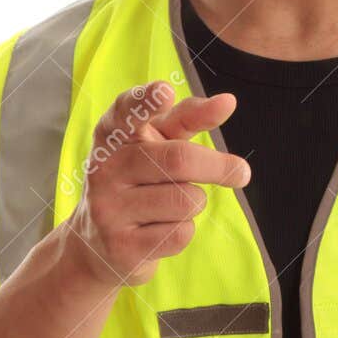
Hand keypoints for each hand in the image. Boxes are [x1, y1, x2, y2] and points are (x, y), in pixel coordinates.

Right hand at [67, 80, 250, 288]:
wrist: (95, 246)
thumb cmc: (137, 181)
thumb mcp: (155, 144)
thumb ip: (187, 118)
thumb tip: (227, 101)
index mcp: (111, 136)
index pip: (125, 112)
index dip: (145, 101)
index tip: (165, 91)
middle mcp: (104, 169)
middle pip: (178, 159)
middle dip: (218, 167)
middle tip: (242, 172)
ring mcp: (109, 209)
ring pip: (186, 200)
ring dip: (195, 202)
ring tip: (173, 206)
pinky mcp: (122, 247)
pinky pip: (180, 234)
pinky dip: (184, 231)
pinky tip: (161, 231)